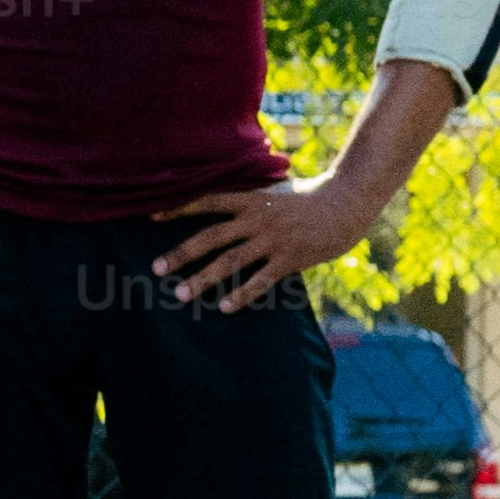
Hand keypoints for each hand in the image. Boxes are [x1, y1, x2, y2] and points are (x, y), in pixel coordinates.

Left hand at [152, 172, 375, 310]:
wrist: (347, 202)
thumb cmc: (309, 196)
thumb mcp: (275, 191)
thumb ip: (249, 199)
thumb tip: (223, 203)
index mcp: (251, 199)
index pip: (208, 201)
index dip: (180, 208)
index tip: (152, 218)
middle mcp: (258, 219)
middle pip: (211, 237)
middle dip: (182, 254)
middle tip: (157, 270)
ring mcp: (274, 239)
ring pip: (231, 262)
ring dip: (204, 279)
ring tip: (181, 295)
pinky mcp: (291, 258)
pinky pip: (261, 280)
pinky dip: (242, 294)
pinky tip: (224, 307)